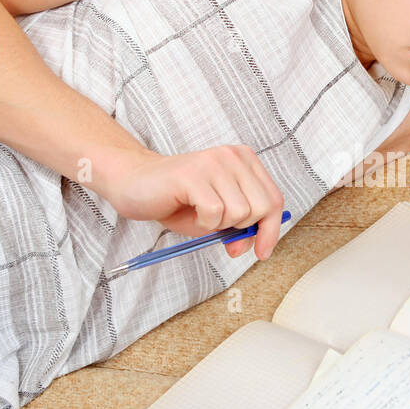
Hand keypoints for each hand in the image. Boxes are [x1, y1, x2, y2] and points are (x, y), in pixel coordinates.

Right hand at [105, 145, 285, 259]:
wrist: (134, 184)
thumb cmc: (177, 200)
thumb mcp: (216, 218)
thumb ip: (240, 229)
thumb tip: (256, 246)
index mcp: (245, 160)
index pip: (275, 199)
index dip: (271, 230)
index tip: (262, 252)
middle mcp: (233, 156)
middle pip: (262, 207)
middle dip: (242, 229)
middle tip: (217, 228)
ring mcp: (214, 162)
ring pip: (239, 212)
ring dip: (218, 225)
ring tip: (199, 213)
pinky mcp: (194, 174)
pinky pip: (214, 213)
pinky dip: (203, 223)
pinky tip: (190, 211)